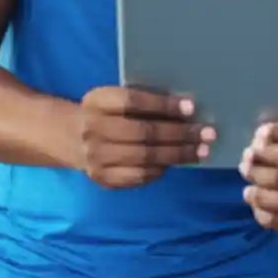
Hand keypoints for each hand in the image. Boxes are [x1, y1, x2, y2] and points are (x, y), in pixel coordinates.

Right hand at [78, 86, 214, 188]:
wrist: (70, 138)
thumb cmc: (105, 112)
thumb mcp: (113, 98)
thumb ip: (141, 100)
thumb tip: (186, 108)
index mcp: (98, 101)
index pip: (132, 101)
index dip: (163, 104)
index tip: (191, 107)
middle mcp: (94, 130)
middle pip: (143, 133)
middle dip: (180, 134)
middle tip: (207, 133)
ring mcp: (97, 158)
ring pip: (144, 158)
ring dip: (178, 155)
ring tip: (201, 151)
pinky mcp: (103, 179)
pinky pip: (139, 176)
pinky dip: (162, 169)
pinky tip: (178, 162)